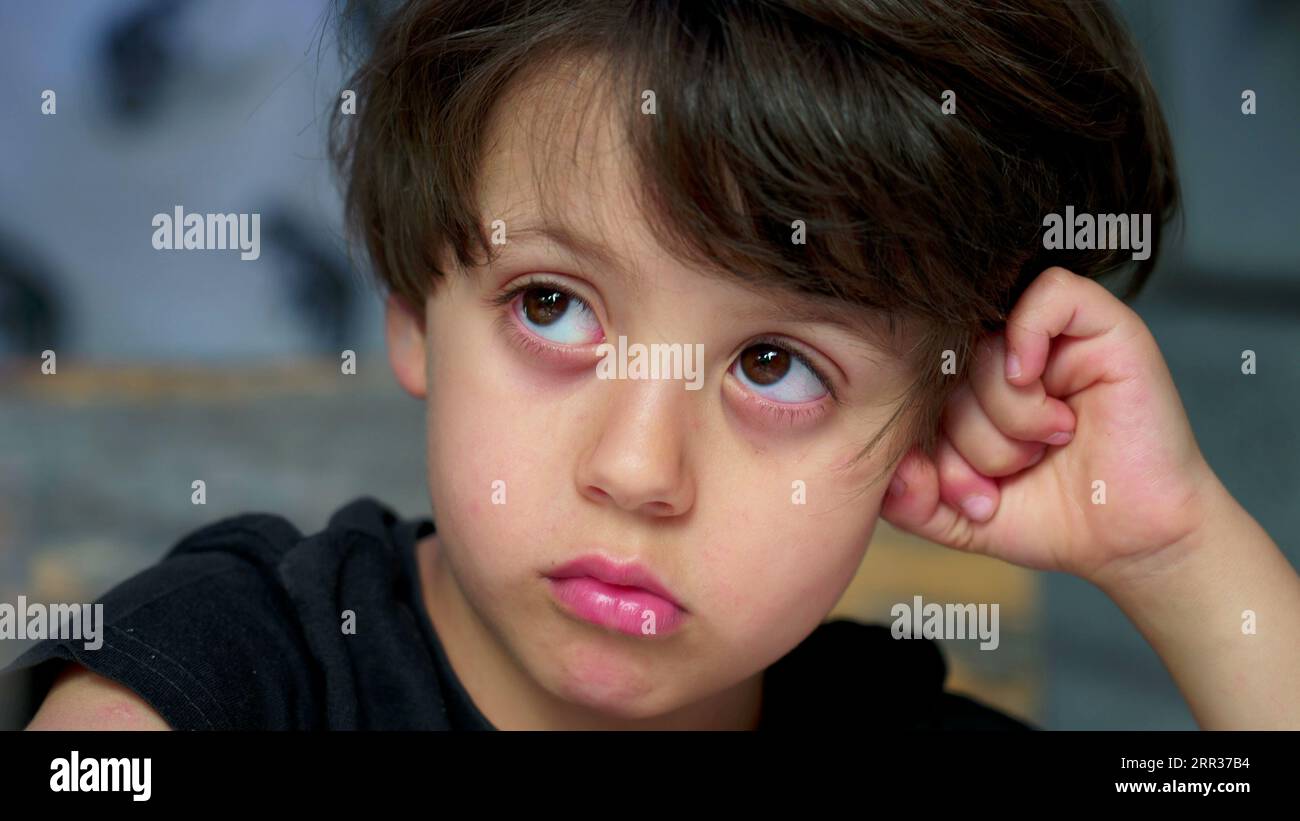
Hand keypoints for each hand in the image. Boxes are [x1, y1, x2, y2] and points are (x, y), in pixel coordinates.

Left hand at [880, 267, 1222, 584]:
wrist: (1131, 543)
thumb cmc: (1052, 518)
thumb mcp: (957, 516)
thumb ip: (909, 499)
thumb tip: (890, 465)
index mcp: (967, 388)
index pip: (912, 386)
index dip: (927, 441)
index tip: (959, 493)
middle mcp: (1003, 355)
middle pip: (945, 366)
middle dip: (968, 439)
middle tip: (1009, 474)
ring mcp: (1051, 338)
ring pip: (986, 342)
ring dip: (1006, 415)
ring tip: (1043, 447)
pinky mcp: (1103, 326)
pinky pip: (1047, 293)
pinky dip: (1028, 339)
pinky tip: (1036, 386)